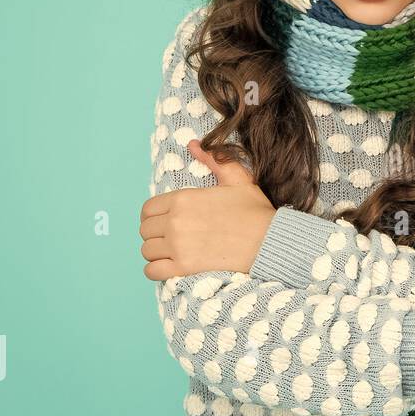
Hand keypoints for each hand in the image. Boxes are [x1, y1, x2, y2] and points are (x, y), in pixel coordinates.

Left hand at [139, 139, 277, 280]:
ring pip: (147, 250)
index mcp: (183, 198)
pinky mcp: (185, 266)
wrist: (269, 241)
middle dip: (156, 233)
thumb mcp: (238, 179)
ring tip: (171, 252)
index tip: (166, 220)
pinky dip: (156, 270)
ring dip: (156, 252)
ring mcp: (178, 245)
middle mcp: (176, 221)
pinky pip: (152, 271)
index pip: (147, 209)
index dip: (154, 215)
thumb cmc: (255, 211)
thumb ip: (214, 160)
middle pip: (145, 230)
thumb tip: (193, 144)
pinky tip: (168, 267)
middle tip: (171, 237)